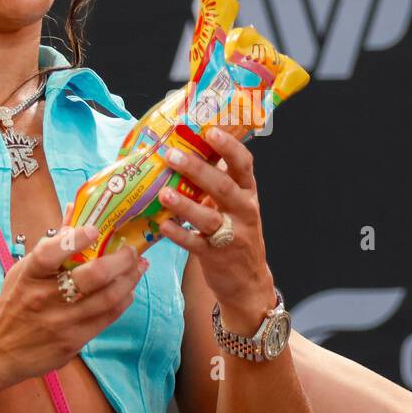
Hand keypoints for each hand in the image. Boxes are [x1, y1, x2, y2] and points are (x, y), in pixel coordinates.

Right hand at [0, 202, 147, 389]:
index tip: (95, 229)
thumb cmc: (13, 304)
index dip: (75, 239)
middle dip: (120, 260)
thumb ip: (53, 243)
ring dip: (129, 279)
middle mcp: (44, 297)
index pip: (50, 253)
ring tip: (139, 267)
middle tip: (132, 250)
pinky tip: (128, 290)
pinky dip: (123, 300)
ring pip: (107, 298)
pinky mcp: (72, 341)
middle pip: (91, 276)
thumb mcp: (24, 271)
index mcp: (29, 274)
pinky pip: (107, 318)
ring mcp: (60, 322)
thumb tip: (75, 208)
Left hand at [156, 128, 277, 333]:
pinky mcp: (216, 257)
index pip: (244, 165)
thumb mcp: (235, 206)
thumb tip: (186, 150)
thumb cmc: (235, 233)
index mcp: (247, 193)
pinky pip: (195, 244)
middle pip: (223, 187)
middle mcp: (244, 211)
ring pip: (209, 218)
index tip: (211, 131)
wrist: (248, 281)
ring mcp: (232, 236)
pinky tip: (163, 224)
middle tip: (172, 155)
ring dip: (185, 204)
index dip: (229, 147)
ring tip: (163, 192)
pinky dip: (179, 234)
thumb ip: (217, 183)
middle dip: (198, 169)